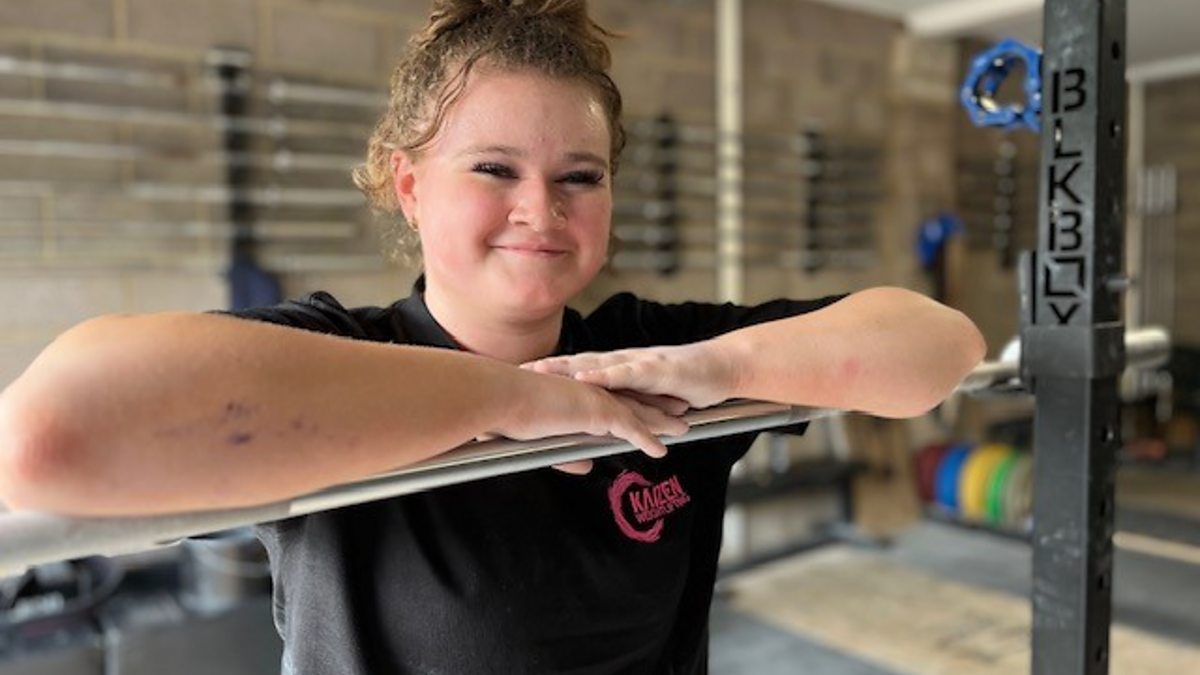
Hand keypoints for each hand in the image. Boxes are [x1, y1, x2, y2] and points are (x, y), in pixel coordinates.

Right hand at [486, 369, 690, 474]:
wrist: (500, 397)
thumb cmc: (507, 413)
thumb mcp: (538, 437)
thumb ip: (566, 454)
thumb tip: (585, 467)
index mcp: (576, 394)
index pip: (613, 399)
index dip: (634, 404)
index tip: (651, 407)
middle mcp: (590, 392)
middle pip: (633, 401)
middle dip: (658, 407)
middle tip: (679, 411)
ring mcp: (594, 400)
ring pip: (637, 413)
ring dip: (661, 422)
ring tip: (683, 428)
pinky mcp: (595, 411)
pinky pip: (628, 428)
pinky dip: (645, 439)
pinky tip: (660, 450)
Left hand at [522, 341, 739, 410]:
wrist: (720, 369)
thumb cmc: (683, 387)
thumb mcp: (648, 405)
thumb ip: (625, 417)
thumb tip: (598, 439)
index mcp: (619, 370)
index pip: (578, 370)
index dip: (550, 373)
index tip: (521, 377)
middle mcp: (624, 362)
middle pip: (580, 364)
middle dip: (550, 367)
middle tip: (521, 371)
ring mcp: (639, 363)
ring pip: (599, 364)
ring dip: (570, 368)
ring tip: (544, 370)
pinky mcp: (658, 369)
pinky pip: (628, 373)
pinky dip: (607, 376)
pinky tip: (589, 378)